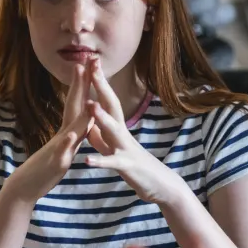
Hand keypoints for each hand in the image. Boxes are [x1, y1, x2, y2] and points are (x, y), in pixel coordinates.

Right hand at [3, 62, 91, 201]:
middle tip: (83, 64)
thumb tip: (85, 119)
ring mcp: (58, 149)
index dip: (83, 85)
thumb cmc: (46, 166)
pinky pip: (61, 153)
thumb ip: (73, 132)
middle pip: (73, 108)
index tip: (88, 65)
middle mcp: (63, 136)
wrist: (25, 186)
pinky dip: (66, 144)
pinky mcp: (55, 165)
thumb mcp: (64, 146)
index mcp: (68, 131)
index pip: (77, 104)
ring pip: (70, 129)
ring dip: (79, 114)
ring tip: (87, 98)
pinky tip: (70, 135)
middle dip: (80, 87)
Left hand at [82, 58, 182, 203]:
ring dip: (101, 117)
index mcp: (118, 129)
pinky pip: (112, 163)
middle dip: (102, 87)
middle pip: (112, 106)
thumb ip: (101, 138)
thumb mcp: (116, 149)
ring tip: (89, 104)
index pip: (107, 101)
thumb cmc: (137, 166)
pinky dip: (100, 161)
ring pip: (113, 130)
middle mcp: (123, 134)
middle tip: (92, 68)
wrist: (161, 185)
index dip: (99, 83)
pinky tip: (86, 160)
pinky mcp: (127, 167)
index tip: (90, 62)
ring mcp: (126, 149)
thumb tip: (89, 126)